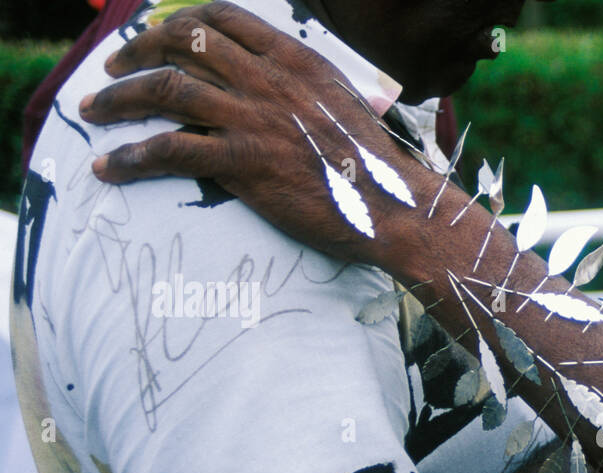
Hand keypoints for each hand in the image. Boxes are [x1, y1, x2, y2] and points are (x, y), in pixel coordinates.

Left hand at [77, 2, 428, 265]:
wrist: (393, 208)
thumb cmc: (374, 165)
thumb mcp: (344, 103)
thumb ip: (304, 86)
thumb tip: (278, 87)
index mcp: (296, 60)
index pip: (223, 18)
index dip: (181, 20)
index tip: (158, 35)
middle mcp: (268, 80)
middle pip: (183, 44)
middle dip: (137, 50)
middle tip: (113, 67)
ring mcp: (253, 119)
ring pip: (165, 89)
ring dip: (118, 98)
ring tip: (94, 111)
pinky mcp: (243, 163)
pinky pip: (169, 150)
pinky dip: (130, 158)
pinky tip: (109, 168)